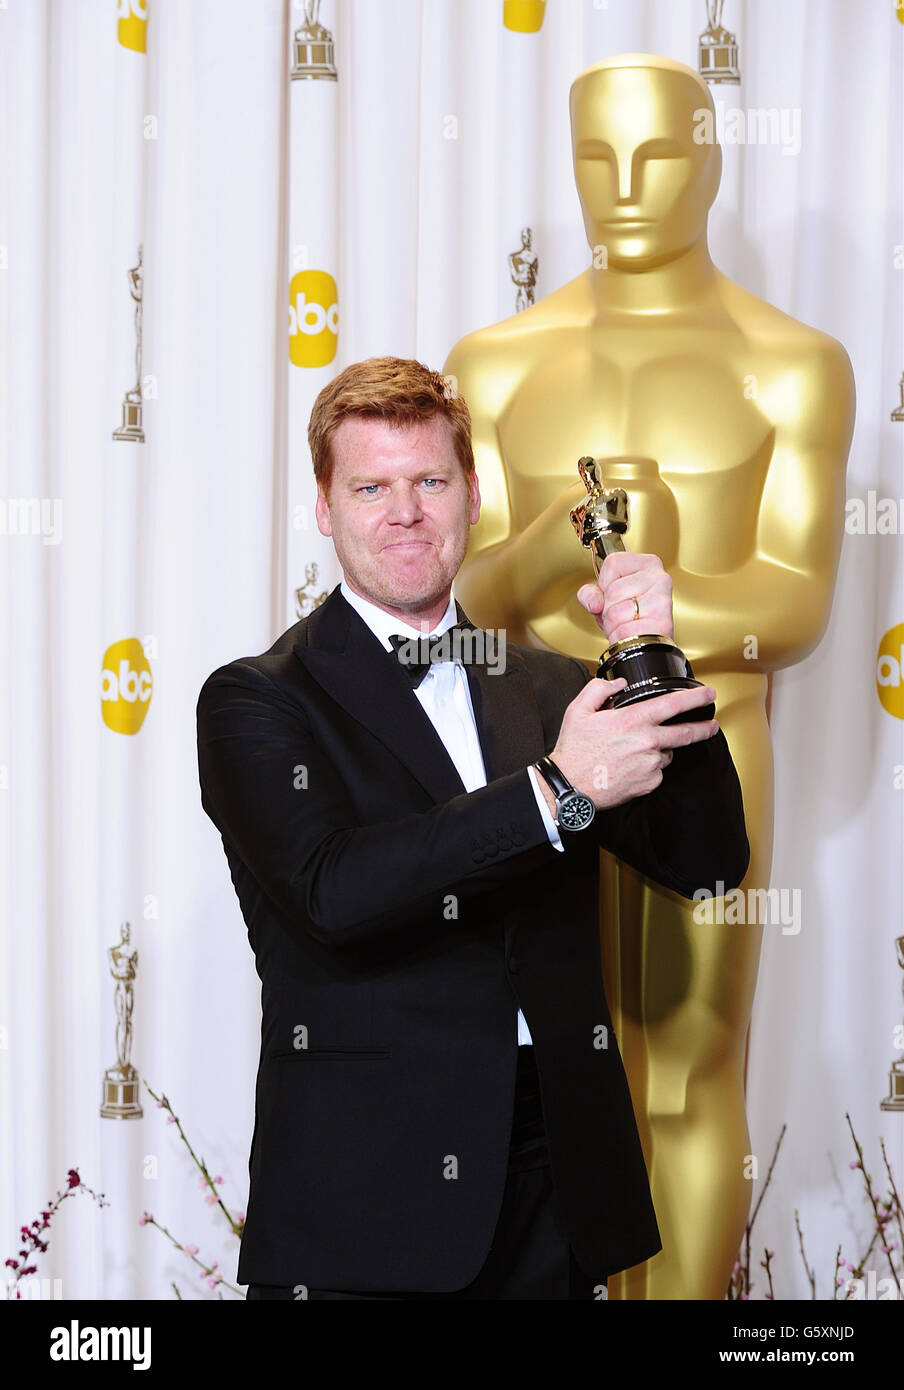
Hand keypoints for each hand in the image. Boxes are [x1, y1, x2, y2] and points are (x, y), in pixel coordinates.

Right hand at [549, 678, 718, 810]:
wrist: (570, 786)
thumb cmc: (574, 750)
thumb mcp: (578, 710)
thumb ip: (600, 689)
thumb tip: (618, 684)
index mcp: (632, 721)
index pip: (673, 704)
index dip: (695, 698)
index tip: (709, 694)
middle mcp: (646, 742)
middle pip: (686, 733)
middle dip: (705, 728)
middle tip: (712, 725)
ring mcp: (650, 765)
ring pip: (667, 753)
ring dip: (661, 749)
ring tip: (636, 751)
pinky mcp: (650, 783)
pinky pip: (658, 771)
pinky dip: (650, 767)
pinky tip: (631, 766)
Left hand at [577, 551, 673, 645]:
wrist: (648, 644)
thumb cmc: (631, 619)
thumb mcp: (606, 599)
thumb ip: (590, 593)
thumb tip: (595, 602)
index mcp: (648, 564)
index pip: (612, 563)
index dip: (604, 584)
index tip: (617, 594)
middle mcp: (659, 578)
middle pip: (612, 591)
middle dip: (608, 610)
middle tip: (621, 614)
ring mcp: (662, 600)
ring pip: (616, 613)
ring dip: (613, 626)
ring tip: (627, 624)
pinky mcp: (662, 623)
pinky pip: (624, 631)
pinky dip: (621, 638)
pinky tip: (632, 634)